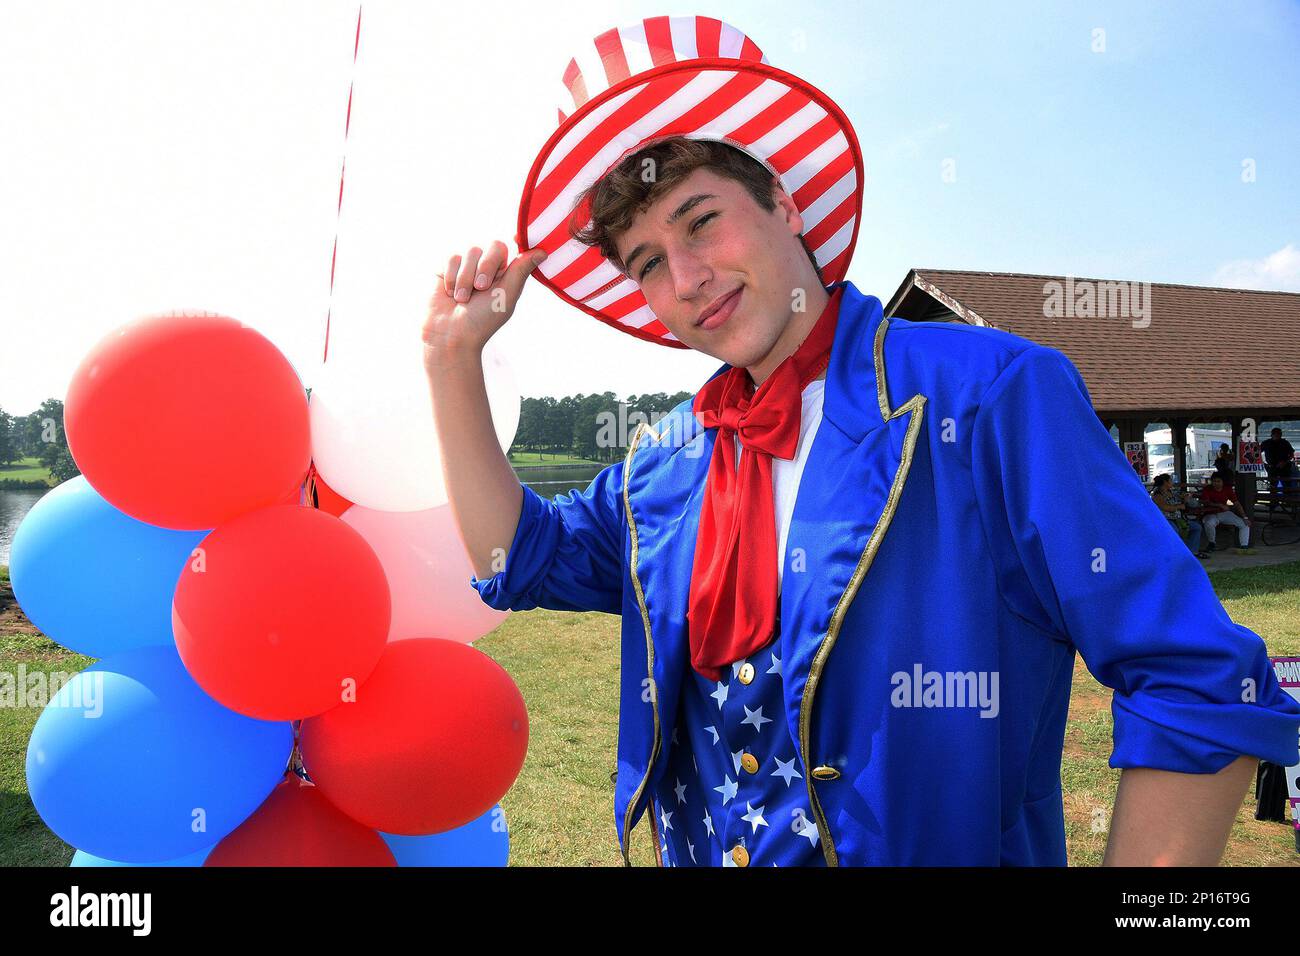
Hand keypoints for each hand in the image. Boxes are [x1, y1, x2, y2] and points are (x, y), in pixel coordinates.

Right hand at [423, 240, 547, 366]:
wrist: (450, 334)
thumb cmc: (482, 320)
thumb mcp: (506, 295)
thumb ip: (521, 270)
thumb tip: (544, 252)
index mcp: (506, 273)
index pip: (515, 248)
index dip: (518, 240)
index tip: (517, 238)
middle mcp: (487, 266)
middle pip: (494, 245)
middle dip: (487, 266)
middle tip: (481, 288)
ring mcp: (467, 265)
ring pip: (471, 250)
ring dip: (467, 277)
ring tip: (463, 299)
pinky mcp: (446, 267)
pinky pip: (452, 258)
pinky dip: (452, 277)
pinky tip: (451, 294)